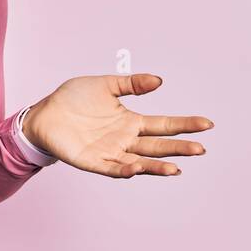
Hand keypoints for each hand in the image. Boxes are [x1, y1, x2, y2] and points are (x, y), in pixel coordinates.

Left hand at [24, 74, 212, 177]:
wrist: (44, 113)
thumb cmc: (73, 99)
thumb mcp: (105, 85)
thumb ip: (131, 84)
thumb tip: (159, 80)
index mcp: (130, 121)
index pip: (163, 125)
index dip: (184, 125)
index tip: (206, 124)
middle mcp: (124, 139)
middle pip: (157, 146)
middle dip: (179, 148)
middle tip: (200, 148)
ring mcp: (110, 152)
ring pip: (140, 162)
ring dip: (156, 166)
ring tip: (175, 168)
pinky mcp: (92, 161)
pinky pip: (112, 168)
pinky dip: (125, 169)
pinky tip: (137, 168)